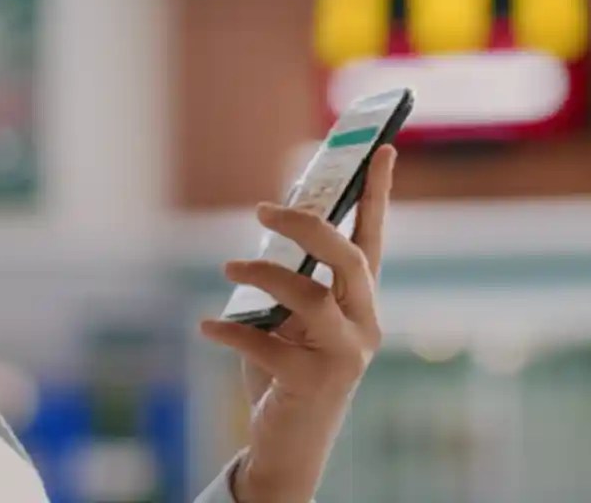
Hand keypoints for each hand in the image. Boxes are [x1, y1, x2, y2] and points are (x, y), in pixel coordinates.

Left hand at [199, 144, 395, 501]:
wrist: (290, 444)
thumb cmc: (289, 370)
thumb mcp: (294, 319)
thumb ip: (295, 277)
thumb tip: (274, 218)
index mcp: (362, 302)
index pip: (374, 238)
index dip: (378, 193)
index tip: (382, 148)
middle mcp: (365, 325)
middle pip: (350, 259)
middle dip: (308, 227)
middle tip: (261, 210)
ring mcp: (345, 356)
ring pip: (311, 298)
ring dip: (264, 276)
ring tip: (229, 269)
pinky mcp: (314, 384)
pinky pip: (268, 344)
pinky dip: (232, 332)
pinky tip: (207, 328)